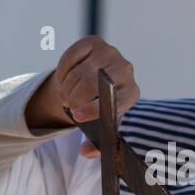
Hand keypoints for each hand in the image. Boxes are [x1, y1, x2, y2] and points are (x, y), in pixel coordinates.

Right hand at [24, 35, 139, 158]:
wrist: (94, 83)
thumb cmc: (99, 109)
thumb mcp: (100, 126)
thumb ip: (95, 144)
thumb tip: (85, 152)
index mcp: (131, 93)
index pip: (116, 100)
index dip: (94, 109)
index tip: (77, 117)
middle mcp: (125, 69)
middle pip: (91, 84)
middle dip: (74, 99)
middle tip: (69, 107)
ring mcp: (110, 53)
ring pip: (78, 72)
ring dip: (66, 88)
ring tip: (66, 97)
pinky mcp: (94, 42)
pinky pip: (70, 56)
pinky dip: (62, 71)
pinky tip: (64, 79)